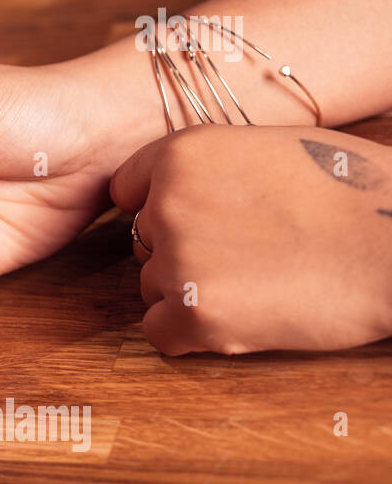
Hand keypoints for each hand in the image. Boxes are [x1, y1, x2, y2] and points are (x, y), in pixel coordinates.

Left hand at [112, 125, 391, 354]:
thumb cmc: (355, 194)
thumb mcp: (270, 148)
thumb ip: (212, 167)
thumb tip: (176, 188)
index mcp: (183, 153)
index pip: (129, 189)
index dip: (160, 207)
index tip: (198, 220)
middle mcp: (168, 203)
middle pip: (146, 241)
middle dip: (184, 252)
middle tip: (249, 256)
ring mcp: (179, 260)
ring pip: (154, 287)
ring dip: (192, 293)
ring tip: (260, 284)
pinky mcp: (196, 314)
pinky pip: (160, 333)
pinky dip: (192, 335)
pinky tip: (242, 319)